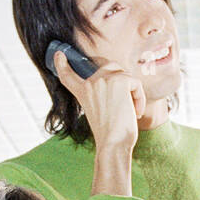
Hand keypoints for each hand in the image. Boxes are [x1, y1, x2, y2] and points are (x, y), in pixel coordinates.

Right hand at [53, 50, 142, 196]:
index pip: (68, 75)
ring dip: (133, 93)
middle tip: (127, 102)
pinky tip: (136, 112)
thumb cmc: (110, 135)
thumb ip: (102, 95)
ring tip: (131, 112)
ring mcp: (104, 79)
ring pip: (125, 75)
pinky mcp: (120, 80)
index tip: (59, 55)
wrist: (113, 144)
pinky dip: (139, 98)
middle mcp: (90, 83)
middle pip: (109, 66)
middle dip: (121, 79)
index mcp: (81, 92)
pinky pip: (136, 83)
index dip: (62, 64)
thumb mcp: (99, 111)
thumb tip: (118, 80)